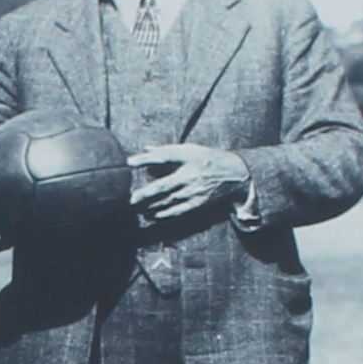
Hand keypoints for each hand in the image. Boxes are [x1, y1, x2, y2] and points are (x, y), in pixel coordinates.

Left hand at [128, 143, 249, 220]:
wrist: (233, 173)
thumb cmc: (206, 158)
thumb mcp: (190, 149)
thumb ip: (167, 151)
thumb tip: (145, 148)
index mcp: (189, 156)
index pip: (164, 156)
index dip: (146, 159)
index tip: (129, 162)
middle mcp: (191, 173)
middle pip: (164, 184)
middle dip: (146, 193)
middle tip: (130, 198)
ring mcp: (195, 190)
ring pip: (168, 200)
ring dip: (151, 205)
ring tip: (137, 207)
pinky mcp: (198, 202)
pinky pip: (179, 210)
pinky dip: (165, 213)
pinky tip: (153, 215)